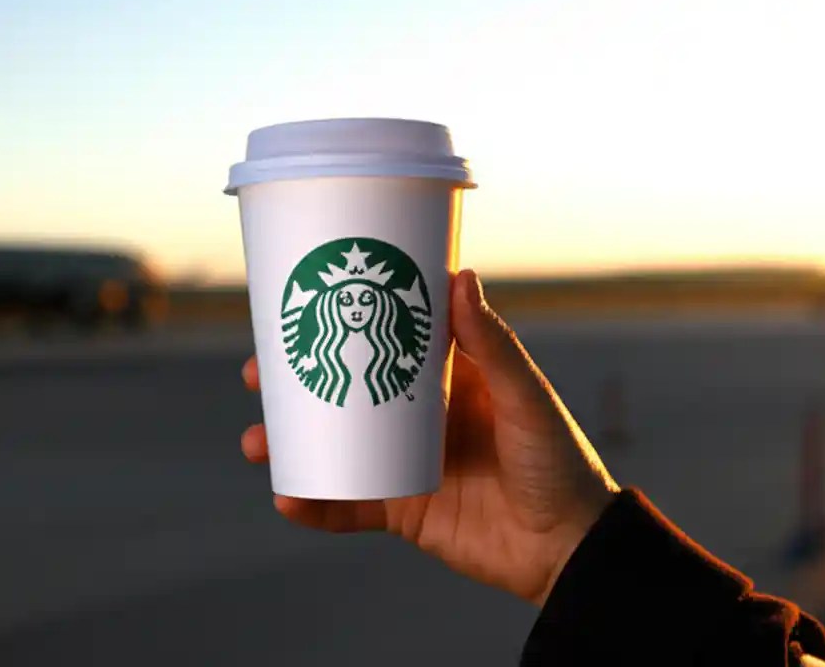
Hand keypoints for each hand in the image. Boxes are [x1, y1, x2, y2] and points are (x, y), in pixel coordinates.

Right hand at [240, 269, 619, 605]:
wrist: (569, 549)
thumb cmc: (560, 463)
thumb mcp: (526, 397)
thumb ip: (492, 345)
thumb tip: (460, 276)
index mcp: (448, 380)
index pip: (384, 340)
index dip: (340, 323)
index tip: (297, 308)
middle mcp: (418, 418)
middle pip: (343, 393)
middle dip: (293, 386)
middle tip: (255, 375)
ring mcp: (405, 465)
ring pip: (334, 449)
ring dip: (288, 446)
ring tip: (256, 443)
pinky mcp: (403, 512)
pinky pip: (347, 506)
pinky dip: (314, 504)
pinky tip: (286, 499)